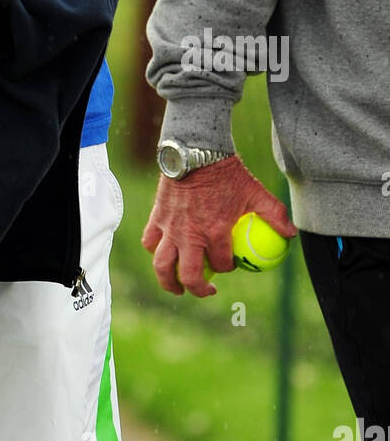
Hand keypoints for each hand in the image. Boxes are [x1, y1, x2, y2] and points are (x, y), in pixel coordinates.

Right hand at [141, 155, 296, 297]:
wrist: (195, 150)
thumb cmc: (226, 171)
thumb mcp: (255, 191)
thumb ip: (275, 214)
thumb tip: (290, 234)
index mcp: (215, 232)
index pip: (222, 264)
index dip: (228, 268)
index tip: (231, 264)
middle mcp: (190, 235)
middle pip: (190, 275)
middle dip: (197, 289)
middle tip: (205, 290)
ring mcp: (170, 227)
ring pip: (162, 264)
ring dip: (168, 281)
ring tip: (174, 286)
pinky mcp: (156, 216)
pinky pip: (149, 240)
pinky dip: (154, 250)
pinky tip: (163, 252)